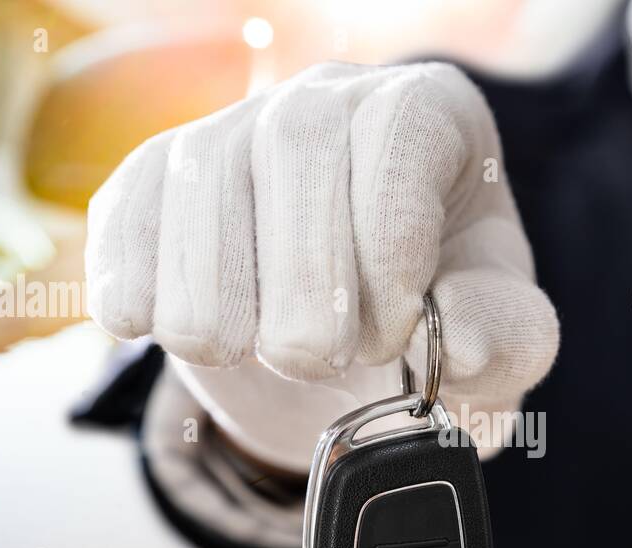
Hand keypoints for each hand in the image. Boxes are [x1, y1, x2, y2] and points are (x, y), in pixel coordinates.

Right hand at [85, 61, 558, 468]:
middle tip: (324, 361)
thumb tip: (457, 341)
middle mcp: (328, 102)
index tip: (390, 331)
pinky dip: (137, 290)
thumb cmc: (431, 332)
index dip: (388, 241)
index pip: (399, 132)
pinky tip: (165, 332)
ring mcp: (233, 131)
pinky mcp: (156, 180)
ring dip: (220, 301)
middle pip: (296, 147)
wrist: (341, 355)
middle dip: (305, 283)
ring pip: (199, 177)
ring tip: (257, 353)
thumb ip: (505, 340)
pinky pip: (126, 214)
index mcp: (431, 118)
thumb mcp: (493, 347)